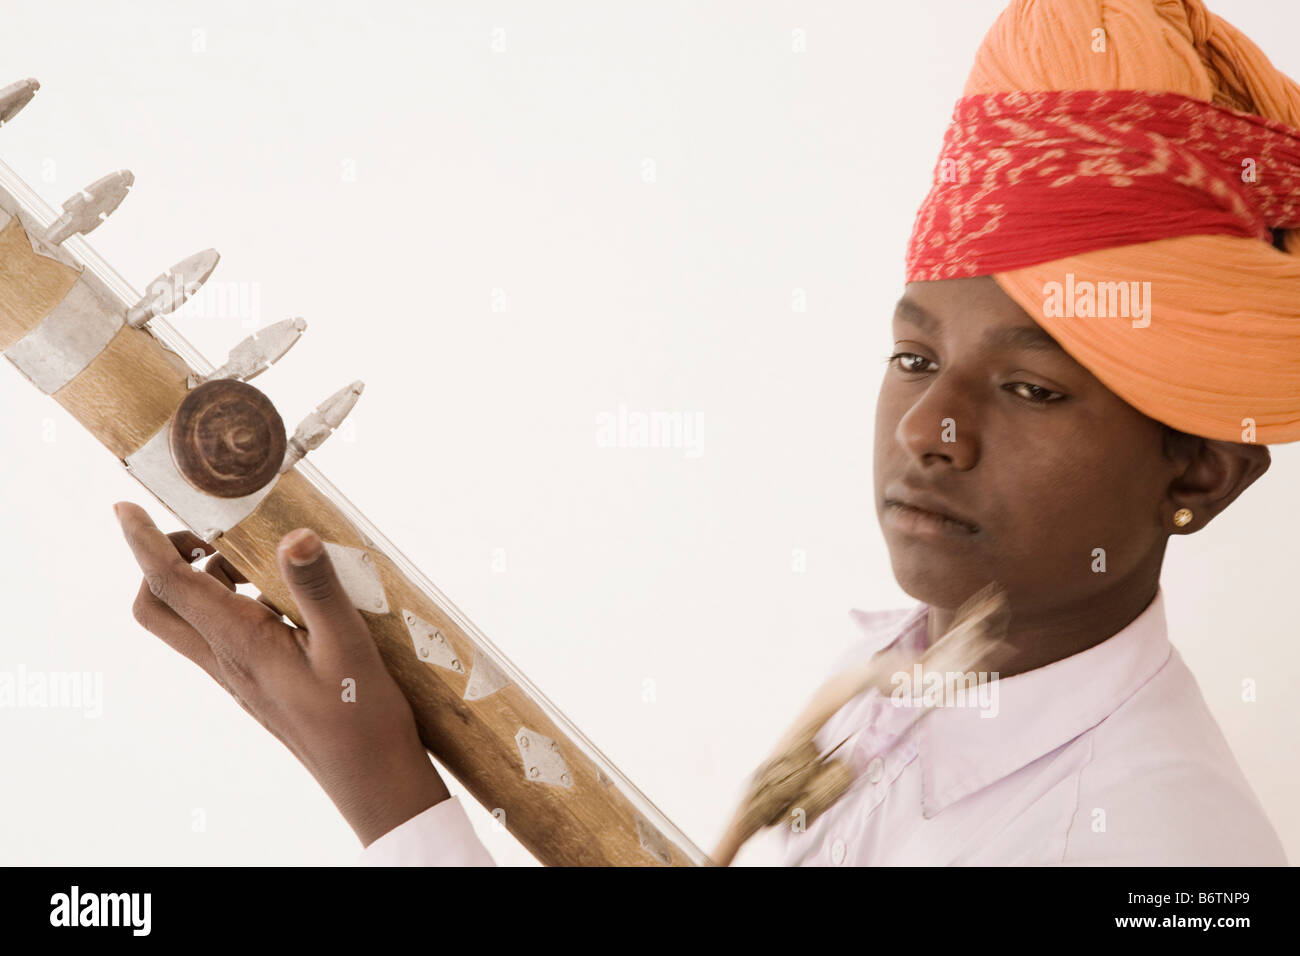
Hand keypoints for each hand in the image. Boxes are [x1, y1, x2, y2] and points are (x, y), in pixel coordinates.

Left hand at [113, 500, 449, 846]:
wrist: (369, 776)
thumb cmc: (361, 717)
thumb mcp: (347, 644)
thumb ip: (318, 588)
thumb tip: (293, 536)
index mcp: (240, 644)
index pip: (171, 585)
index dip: (143, 542)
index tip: (125, 507)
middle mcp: (226, 660)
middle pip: (157, 607)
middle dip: (162, 561)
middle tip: (207, 535)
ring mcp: (238, 675)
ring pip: (187, 621)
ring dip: (200, 579)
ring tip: (254, 558)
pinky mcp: (256, 683)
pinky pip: (220, 635)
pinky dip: (230, 601)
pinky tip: (281, 597)